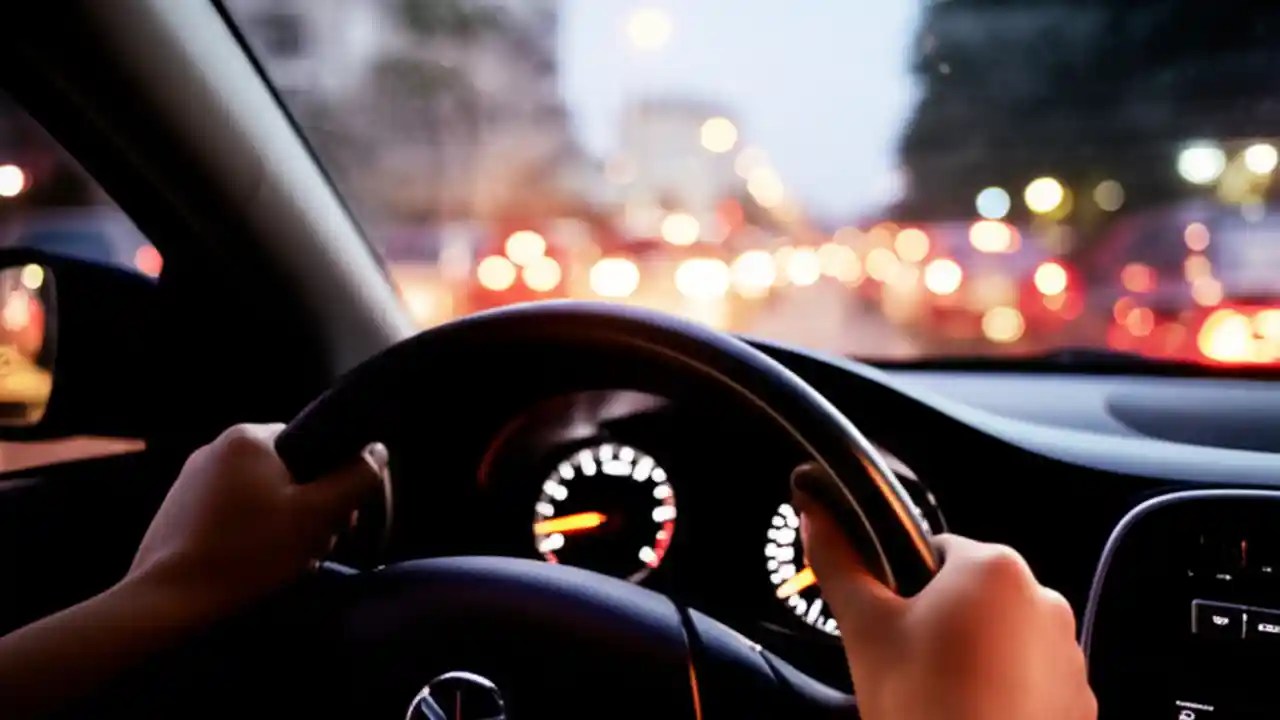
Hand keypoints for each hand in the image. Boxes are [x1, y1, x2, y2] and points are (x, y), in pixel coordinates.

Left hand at [127, 423, 384, 617]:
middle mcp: (216, 448)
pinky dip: (249, 536)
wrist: (168, 601)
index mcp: (249, 437)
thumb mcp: (316, 517)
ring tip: (281, 563)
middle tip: (310, 548)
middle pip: (288, 473)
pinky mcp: (178, 512)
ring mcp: (191, 480)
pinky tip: (251, 567)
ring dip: (282, 527)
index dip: (333, 481)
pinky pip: (232, 515)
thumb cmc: (247, 552)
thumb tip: (378, 451)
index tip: (334, 519)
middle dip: (307, 510)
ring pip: (262, 498)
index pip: (312, 444)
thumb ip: (354, 479)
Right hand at [795, 486, 1095, 719]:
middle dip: (939, 623)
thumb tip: (815, 515)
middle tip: (907, 667)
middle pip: (971, 595)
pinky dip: (1004, 693)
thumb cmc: (923, 706)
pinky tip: (971, 716)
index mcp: (994, 568)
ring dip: (973, 658)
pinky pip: (1031, 681)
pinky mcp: (1079, 703)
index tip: (889, 625)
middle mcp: (1045, 601)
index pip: (934, 551)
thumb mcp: (865, 631)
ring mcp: (1070, 656)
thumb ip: (839, 563)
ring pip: (1001, 639)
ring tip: (941, 699)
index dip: (902, 586)